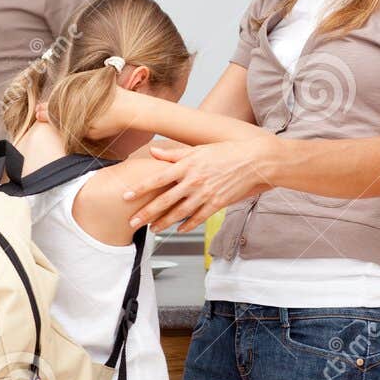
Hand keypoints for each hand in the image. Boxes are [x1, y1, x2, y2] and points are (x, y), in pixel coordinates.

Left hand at [122, 137, 275, 231]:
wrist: (254, 161)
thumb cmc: (225, 152)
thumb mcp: (198, 149)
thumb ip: (174, 154)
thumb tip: (153, 152)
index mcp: (187, 166)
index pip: (157, 179)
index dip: (140, 188)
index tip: (126, 196)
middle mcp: (193, 181)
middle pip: (164, 200)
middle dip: (146, 213)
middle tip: (132, 222)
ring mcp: (205, 194)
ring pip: (179, 212)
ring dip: (163, 222)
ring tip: (152, 229)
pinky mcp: (217, 204)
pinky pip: (198, 218)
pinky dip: (187, 225)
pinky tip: (178, 230)